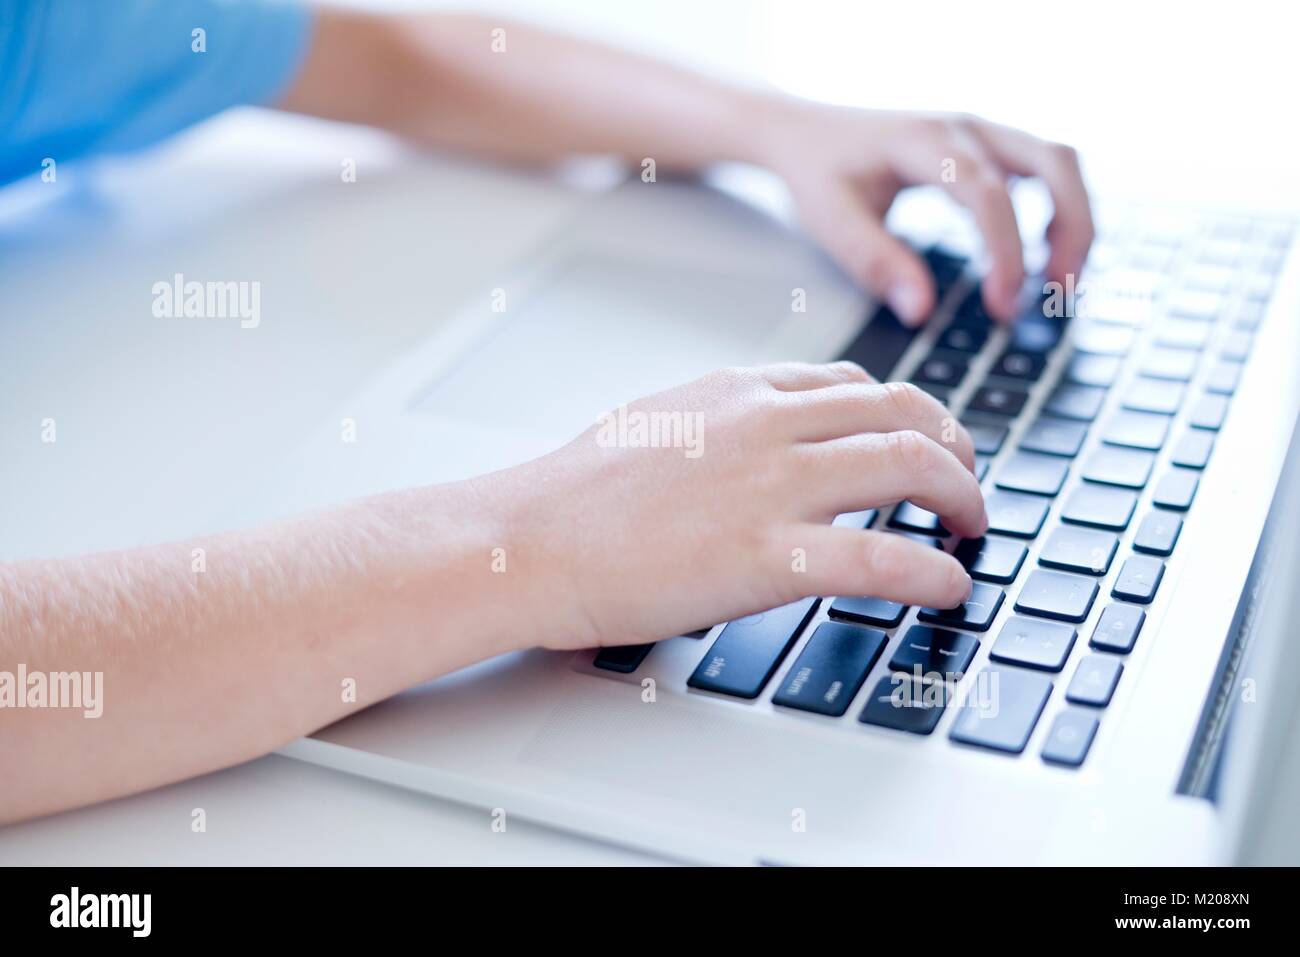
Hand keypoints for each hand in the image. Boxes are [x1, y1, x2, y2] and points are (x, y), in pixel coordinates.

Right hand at [498, 362, 986, 650]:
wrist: (528, 537)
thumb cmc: (575, 492)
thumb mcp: (657, 422)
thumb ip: (721, 420)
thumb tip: (754, 436)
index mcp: (741, 391)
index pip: (854, 386)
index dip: (908, 415)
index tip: (922, 443)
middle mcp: (769, 424)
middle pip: (904, 413)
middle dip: (955, 447)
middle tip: (966, 484)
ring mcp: (772, 486)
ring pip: (909, 466)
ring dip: (961, 497)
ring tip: (971, 528)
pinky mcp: (767, 555)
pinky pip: (881, 557)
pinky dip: (933, 572)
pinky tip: (950, 585)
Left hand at [755, 103, 1093, 324]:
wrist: (805, 131)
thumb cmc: (818, 172)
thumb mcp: (831, 221)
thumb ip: (876, 263)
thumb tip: (920, 311)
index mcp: (926, 141)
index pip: (987, 194)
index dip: (1005, 252)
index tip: (1003, 305)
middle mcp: (965, 128)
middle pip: (1053, 162)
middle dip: (1071, 228)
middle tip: (1059, 292)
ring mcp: (982, 133)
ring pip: (1059, 162)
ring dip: (1074, 220)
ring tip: (1060, 283)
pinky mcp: (987, 148)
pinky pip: (1044, 171)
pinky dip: (1058, 212)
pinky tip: (1044, 258)